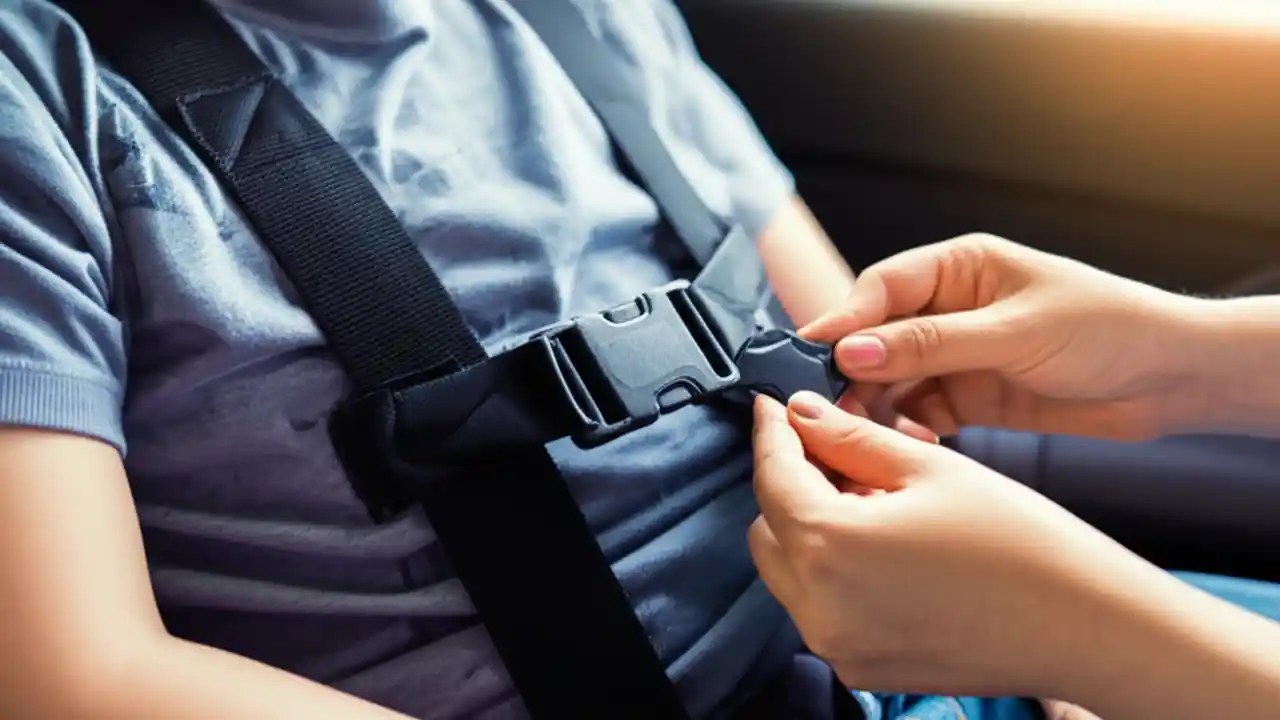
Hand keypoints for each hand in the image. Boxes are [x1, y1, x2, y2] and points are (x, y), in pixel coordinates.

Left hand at [748, 392, 1161, 700]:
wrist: (1083, 626)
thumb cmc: (1021, 543)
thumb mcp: (929, 468)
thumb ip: (851, 438)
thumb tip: (802, 413)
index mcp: (831, 545)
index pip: (772, 476)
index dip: (771, 432)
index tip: (774, 407)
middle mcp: (819, 605)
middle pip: (770, 526)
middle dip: (792, 484)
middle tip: (838, 452)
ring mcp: (837, 644)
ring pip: (790, 569)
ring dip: (813, 529)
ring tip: (873, 500)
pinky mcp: (861, 666)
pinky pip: (821, 607)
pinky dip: (835, 573)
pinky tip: (885, 547)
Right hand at [803, 234, 1198, 440]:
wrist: (1171, 379)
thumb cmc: (1106, 330)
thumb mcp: (1014, 333)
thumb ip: (931, 344)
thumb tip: (854, 352)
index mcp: (959, 268)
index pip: (881, 289)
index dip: (844, 322)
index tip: (811, 356)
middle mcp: (950, 308)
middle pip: (877, 339)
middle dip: (852, 374)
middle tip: (830, 409)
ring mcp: (958, 354)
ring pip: (892, 380)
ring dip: (877, 408)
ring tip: (868, 436)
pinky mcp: (970, 395)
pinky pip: (919, 412)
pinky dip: (909, 430)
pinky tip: (913, 446)